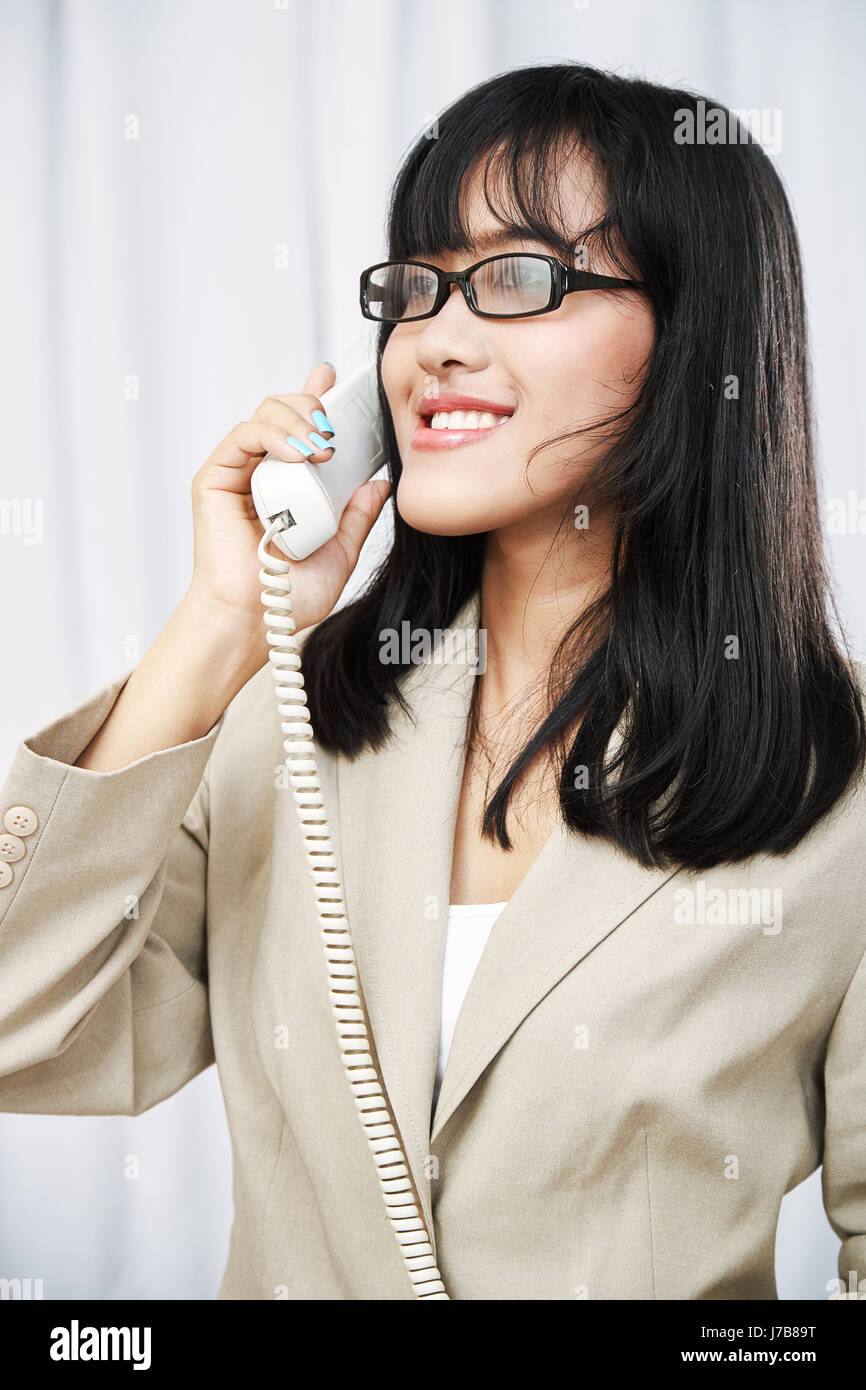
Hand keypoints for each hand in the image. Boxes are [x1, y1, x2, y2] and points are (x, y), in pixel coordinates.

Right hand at [185, 362, 390, 666]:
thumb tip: (380, 483)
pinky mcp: (215, 478)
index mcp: (289, 483)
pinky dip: (274, 435)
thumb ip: (358, 516)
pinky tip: (299, 454)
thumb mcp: (341, 551)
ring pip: (266, 415)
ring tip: (323, 449)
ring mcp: (238, 473)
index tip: (336, 379)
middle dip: (314, 408)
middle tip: (337, 433)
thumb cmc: (291, 594)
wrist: (258, 619)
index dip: (316, 396)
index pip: (301, 427)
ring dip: (300, 420)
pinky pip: (244, 436)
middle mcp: (262, 472)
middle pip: (284, 410)